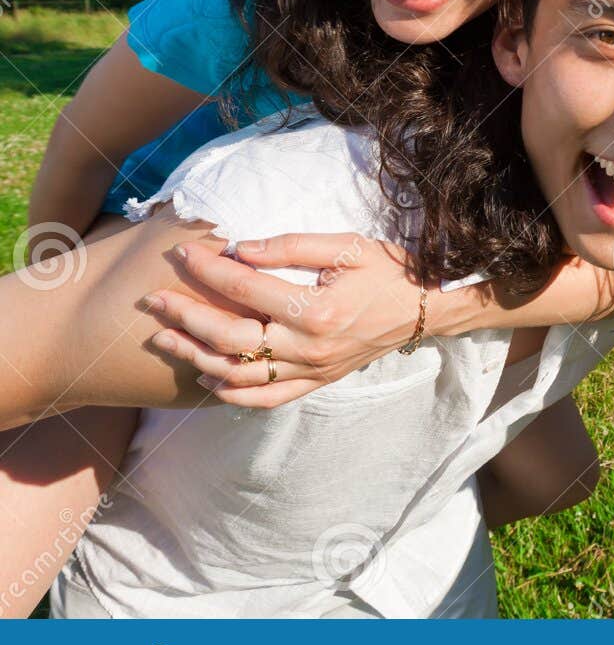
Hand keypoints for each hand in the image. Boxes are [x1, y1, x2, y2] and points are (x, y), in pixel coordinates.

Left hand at [141, 233, 434, 406]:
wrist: (427, 307)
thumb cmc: (389, 270)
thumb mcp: (346, 245)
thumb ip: (290, 246)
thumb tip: (238, 250)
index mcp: (316, 309)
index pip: (245, 289)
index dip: (208, 270)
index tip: (183, 254)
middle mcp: (310, 347)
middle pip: (230, 339)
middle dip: (186, 318)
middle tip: (154, 301)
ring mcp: (313, 370)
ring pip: (240, 376)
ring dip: (196, 358)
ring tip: (166, 338)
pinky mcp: (318, 382)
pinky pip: (267, 399)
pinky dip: (232, 394)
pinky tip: (209, 379)